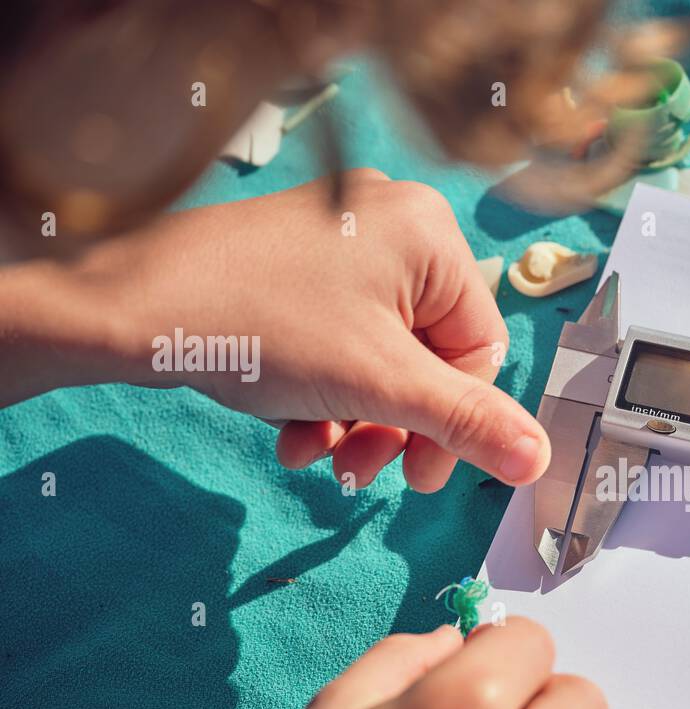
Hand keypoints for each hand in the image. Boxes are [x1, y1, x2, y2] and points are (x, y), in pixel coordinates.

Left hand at [16, 170, 548, 489]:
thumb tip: (540, 459)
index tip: (420, 478)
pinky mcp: (304, 265)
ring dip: (357, 421)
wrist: (127, 308)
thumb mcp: (380, 385)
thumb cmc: (259, 327)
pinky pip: (345, 341)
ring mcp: (345, 242)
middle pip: (431, 357)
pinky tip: (291, 432)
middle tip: (362, 473)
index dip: (455, 423)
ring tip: (314, 455)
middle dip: (395, 426)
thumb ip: (467, 423)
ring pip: (384, 359)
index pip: (481, 349)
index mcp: (430, 236)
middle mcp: (395, 226)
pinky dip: (326, 395)